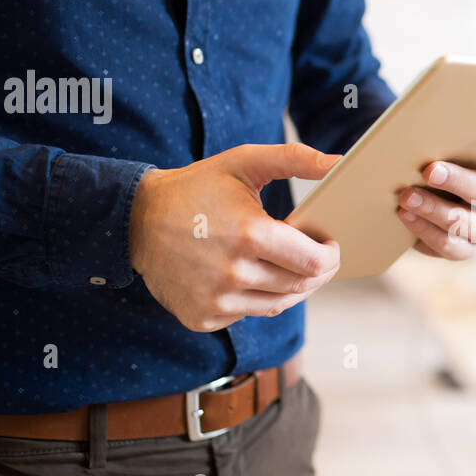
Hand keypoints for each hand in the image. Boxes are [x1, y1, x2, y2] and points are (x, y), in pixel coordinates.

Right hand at [129, 143, 341, 331]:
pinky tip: (251, 277)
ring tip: (291, 266)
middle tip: (319, 256)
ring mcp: (216, 301)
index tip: (331, 244)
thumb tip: (338, 163)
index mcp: (250, 235)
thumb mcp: (243, 162)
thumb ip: (294, 159)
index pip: (314, 262)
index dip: (331, 255)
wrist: (136, 220)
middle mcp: (233, 274)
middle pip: (301, 286)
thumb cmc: (196, 188)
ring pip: (279, 304)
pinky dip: (257, 297)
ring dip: (293, 287)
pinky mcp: (203, 317)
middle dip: (318, 271)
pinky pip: (248, 313)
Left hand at [396, 128, 475, 260]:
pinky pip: (448, 246)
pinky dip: (424, 230)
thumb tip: (467, 96)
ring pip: (469, 226)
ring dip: (435, 210)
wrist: (413, 187)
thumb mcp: (449, 137)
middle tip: (430, 170)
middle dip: (461, 182)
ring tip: (406, 195)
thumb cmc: (438, 154)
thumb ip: (462, 121)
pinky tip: (404, 214)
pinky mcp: (460, 248)